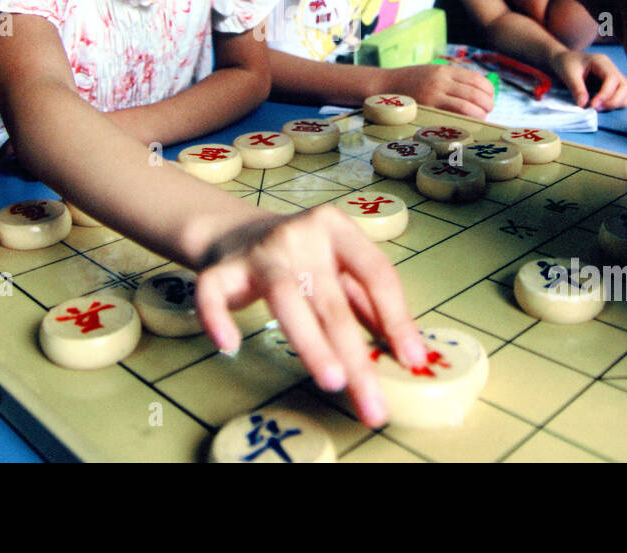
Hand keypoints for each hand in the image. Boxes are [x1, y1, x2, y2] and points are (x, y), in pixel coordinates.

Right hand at [191, 204, 425, 427]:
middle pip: (332, 299)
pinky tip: (230, 347)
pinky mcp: (221, 269)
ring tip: (332, 381)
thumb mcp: (340, 268)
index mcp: (337, 228)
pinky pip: (213, 293)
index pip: (375, 273)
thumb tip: (407, 352)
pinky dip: (218, 319)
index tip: (413, 359)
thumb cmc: (302, 257)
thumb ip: (369, 303)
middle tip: (372, 399)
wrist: (236, 231)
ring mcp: (259, 251)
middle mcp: (300, 235)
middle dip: (355, 354)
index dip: (396, 317)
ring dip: (310, 342)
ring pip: (284, 297)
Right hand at [382, 63, 494, 118]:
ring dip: (480, 112)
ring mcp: (434, 94)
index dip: (488, 89)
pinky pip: (454, 114)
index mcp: (444, 69)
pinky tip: (470, 123)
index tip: (491, 97)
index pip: (475, 77)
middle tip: (489, 109)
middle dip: (487, 102)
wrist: (383, 86)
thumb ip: (450, 79)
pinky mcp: (428, 107)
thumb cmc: (409, 82)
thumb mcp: (430, 73)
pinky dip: (466, 118)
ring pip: (467, 104)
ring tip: (482, 117)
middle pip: (475, 91)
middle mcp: (441, 79)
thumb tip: (475, 91)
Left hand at [548, 49, 626, 109]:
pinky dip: (622, 103)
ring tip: (601, 108)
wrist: (565, 60)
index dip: (606, 94)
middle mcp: (613, 68)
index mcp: (601, 62)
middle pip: (626, 86)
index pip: (612, 78)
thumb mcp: (568, 74)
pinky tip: (606, 106)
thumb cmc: (567, 64)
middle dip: (614, 101)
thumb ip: (576, 89)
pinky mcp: (616, 85)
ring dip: (620, 103)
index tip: (593, 106)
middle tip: (596, 108)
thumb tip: (584, 105)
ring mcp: (616, 76)